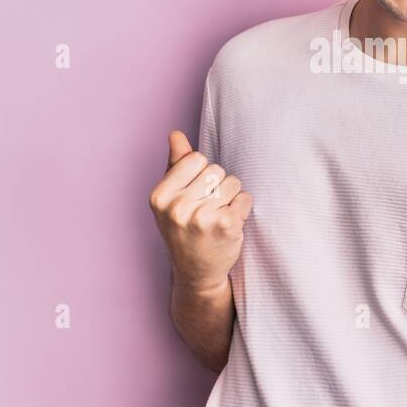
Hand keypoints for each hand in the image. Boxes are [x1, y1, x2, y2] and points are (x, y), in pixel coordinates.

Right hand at [149, 130, 251, 294]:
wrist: (196, 273)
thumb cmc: (184, 229)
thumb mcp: (171, 199)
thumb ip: (175, 164)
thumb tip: (175, 134)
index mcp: (160, 196)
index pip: (196, 159)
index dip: (201, 173)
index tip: (195, 194)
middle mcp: (177, 207)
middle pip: (216, 170)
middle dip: (217, 185)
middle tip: (207, 210)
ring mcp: (202, 217)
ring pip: (233, 182)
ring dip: (231, 197)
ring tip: (218, 216)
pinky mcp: (226, 226)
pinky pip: (245, 198)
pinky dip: (242, 209)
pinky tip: (229, 225)